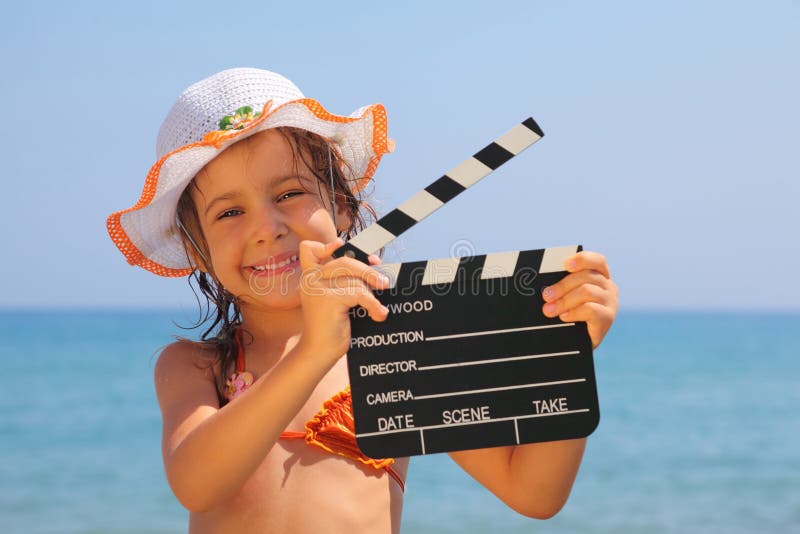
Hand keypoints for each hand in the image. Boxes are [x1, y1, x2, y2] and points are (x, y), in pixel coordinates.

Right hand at [297, 238, 389, 361]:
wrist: (318, 351)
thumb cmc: (331, 326)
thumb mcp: (337, 299)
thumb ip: (347, 280)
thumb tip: (374, 262)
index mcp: (310, 277)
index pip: (309, 249)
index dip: (325, 244)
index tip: (341, 245)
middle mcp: (311, 280)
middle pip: (344, 261)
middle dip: (367, 270)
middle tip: (383, 283)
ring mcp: (317, 288)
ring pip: (354, 278)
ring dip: (372, 290)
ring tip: (379, 302)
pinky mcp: (328, 299)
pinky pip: (359, 293)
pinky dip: (373, 304)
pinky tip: (378, 314)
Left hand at [541, 251, 617, 348]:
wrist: (576, 342)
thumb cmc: (569, 315)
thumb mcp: (566, 297)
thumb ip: (561, 286)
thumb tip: (545, 285)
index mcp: (599, 276)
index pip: (597, 261)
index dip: (583, 259)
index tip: (566, 264)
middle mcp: (608, 287)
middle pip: (586, 276)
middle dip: (562, 286)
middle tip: (546, 296)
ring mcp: (610, 302)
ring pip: (587, 291)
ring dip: (564, 300)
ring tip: (549, 310)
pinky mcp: (607, 318)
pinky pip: (590, 309)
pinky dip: (574, 312)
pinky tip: (564, 317)